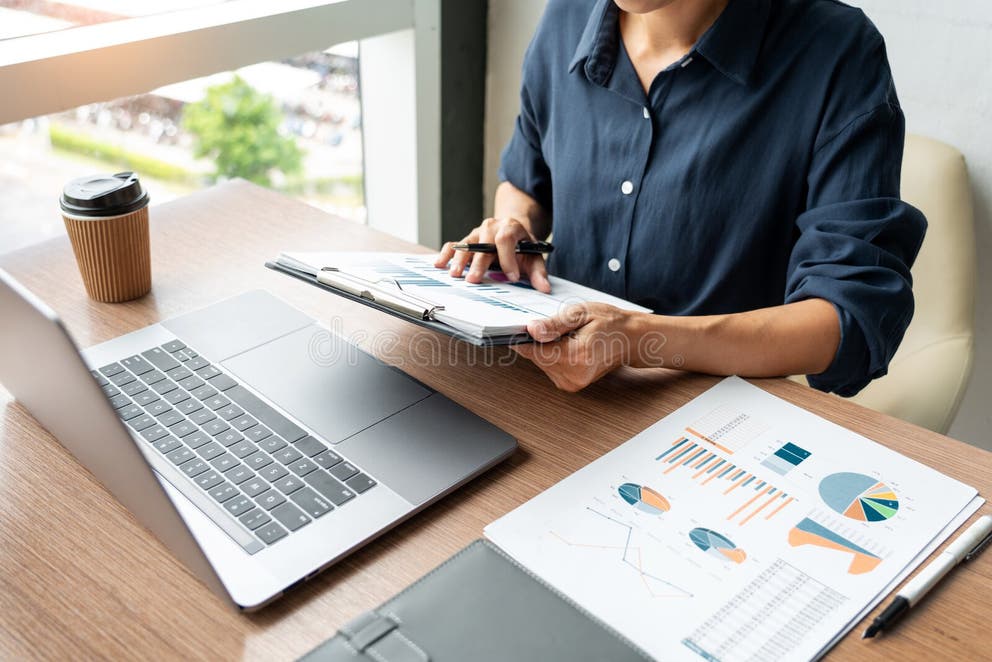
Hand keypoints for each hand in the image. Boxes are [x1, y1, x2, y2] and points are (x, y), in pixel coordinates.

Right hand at [434, 216, 550, 292]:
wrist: (513, 231)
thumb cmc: (522, 247)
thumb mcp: (534, 256)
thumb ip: (538, 272)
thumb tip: (544, 288)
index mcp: (511, 227)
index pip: (506, 239)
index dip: (508, 257)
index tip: (511, 276)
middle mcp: (492, 227)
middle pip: (483, 243)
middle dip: (479, 263)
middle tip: (474, 280)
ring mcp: (477, 233)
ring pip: (467, 244)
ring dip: (460, 260)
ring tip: (456, 275)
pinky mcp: (466, 240)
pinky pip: (453, 244)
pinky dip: (446, 254)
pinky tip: (439, 264)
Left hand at [512, 303, 641, 391]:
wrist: (630, 339)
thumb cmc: (609, 322)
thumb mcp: (581, 313)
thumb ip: (554, 324)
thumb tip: (531, 330)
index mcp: (577, 356)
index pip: (534, 351)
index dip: (522, 338)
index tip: (517, 328)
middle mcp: (573, 374)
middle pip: (536, 357)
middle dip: (540, 341)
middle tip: (556, 327)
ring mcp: (572, 383)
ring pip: (541, 363)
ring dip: (547, 349)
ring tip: (568, 337)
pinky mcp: (570, 385)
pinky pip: (549, 368)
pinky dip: (553, 356)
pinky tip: (568, 346)